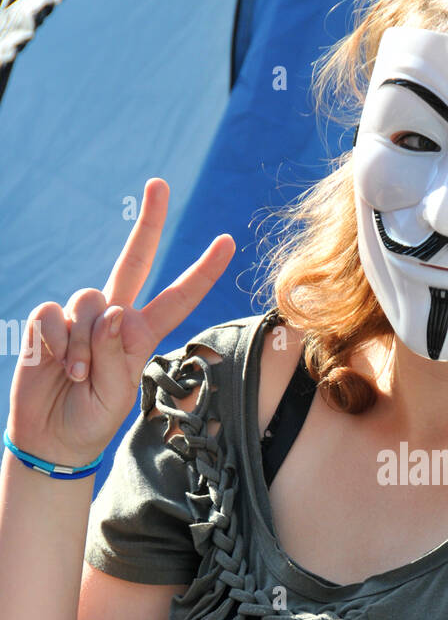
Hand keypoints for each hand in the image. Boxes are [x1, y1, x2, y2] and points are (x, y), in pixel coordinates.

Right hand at [6, 179, 234, 467]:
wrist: (53, 436)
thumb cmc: (93, 417)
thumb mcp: (117, 392)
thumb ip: (116, 354)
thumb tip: (115, 312)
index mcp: (142, 335)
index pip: (177, 297)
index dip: (201, 271)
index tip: (227, 242)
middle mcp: (114, 317)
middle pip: (134, 261)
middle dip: (148, 223)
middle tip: (161, 183)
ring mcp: (80, 316)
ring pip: (91, 301)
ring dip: (84, 344)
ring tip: (78, 375)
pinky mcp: (47, 321)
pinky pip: (55, 314)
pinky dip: (57, 341)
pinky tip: (55, 363)